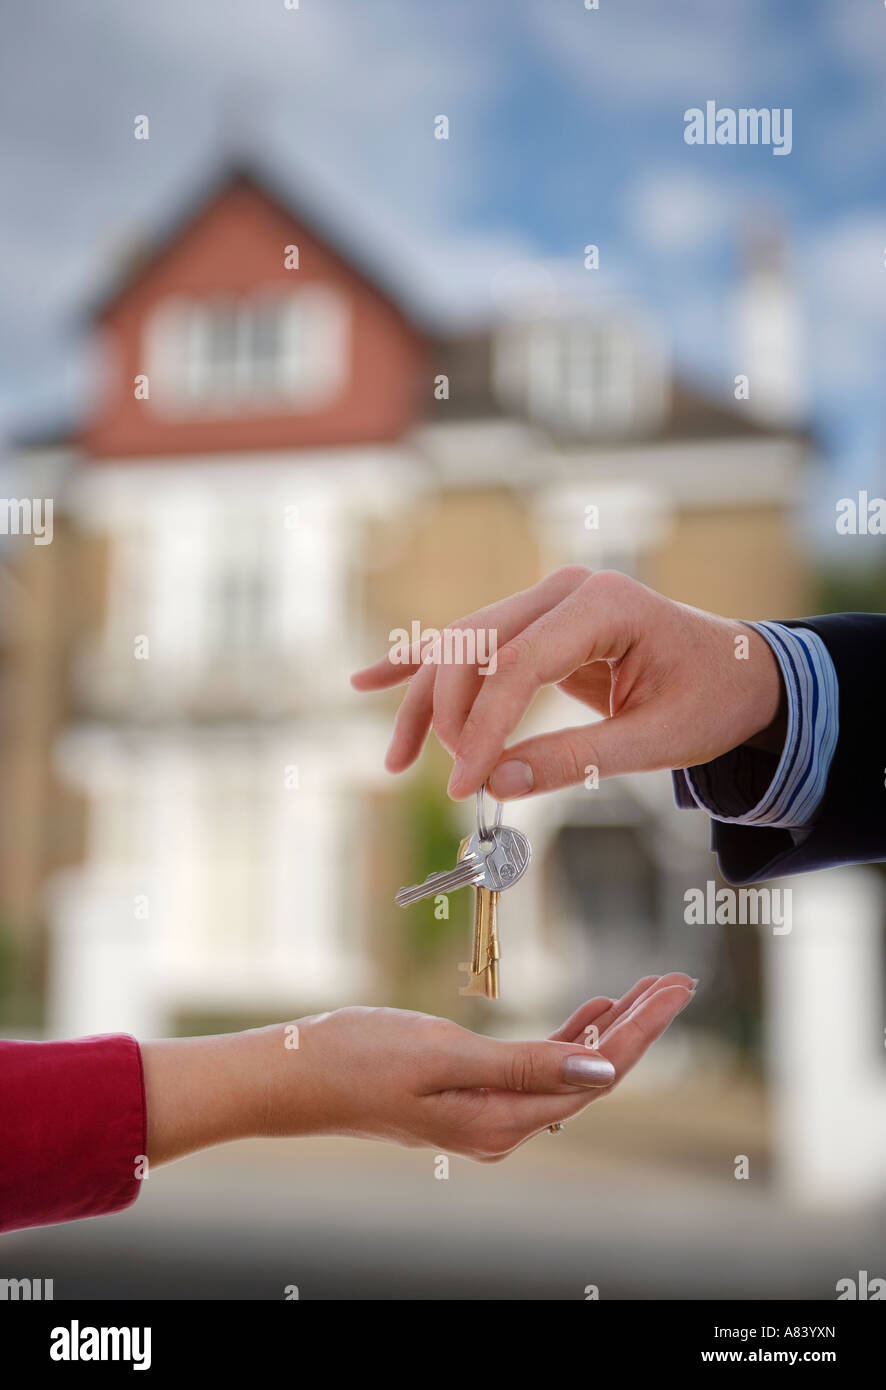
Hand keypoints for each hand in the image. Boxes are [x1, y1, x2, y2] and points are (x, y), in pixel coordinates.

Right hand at [142, 974, 693, 1164]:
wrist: (294, 1075)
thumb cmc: (359, 1056)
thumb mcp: (443, 1055)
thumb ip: (524, 1067)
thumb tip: (603, 1075)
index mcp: (501, 1119)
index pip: (594, 1075)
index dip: (639, 1031)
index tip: (676, 988)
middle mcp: (502, 1125)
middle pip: (591, 1074)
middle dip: (637, 1026)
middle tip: (677, 980)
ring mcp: (485, 1112)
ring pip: (568, 1069)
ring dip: (607, 1028)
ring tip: (645, 988)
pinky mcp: (468, 1094)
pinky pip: (537, 1068)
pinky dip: (568, 1038)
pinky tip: (588, 1012)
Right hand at [351, 566, 784, 799]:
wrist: (741, 671)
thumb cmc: (709, 699)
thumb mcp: (654, 740)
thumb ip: (576, 759)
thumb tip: (497, 783)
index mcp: (602, 602)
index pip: (517, 664)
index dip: (483, 728)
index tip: (463, 785)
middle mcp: (566, 588)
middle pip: (475, 645)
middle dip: (452, 717)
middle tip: (456, 778)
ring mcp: (547, 599)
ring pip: (463, 645)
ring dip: (427, 701)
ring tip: (395, 758)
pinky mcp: (536, 620)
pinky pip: (470, 641)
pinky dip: (421, 662)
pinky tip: (368, 679)